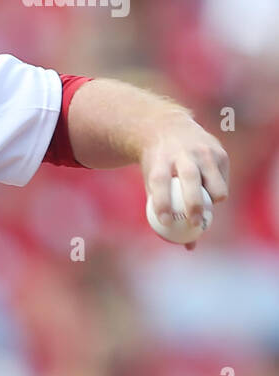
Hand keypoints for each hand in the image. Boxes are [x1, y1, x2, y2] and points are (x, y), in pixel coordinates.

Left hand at [140, 113, 228, 249]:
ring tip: (207, 206)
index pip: (159, 182)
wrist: (166, 128)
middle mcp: (182, 154)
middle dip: (195, 204)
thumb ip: (166, 212)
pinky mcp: (219, 152)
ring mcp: (203, 152)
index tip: (165, 223)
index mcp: (159, 160)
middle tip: (196, 223)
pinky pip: (223, 180)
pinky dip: (218, 190)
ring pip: (215, 183)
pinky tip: (210, 189)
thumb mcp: (152, 183)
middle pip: (190, 180)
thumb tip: (189, 246)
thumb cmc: (157, 165)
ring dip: (214, 200)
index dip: (162, 203)